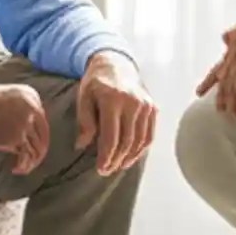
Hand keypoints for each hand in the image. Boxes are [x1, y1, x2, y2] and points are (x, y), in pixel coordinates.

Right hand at [0, 79, 49, 174]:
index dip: (36, 137)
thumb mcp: (3, 101)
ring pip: (37, 147)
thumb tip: (24, 137)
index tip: (28, 146)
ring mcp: (24, 122)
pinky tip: (15, 168)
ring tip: (20, 167)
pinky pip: (27, 156)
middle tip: (29, 161)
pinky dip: (24, 165)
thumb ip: (17, 113)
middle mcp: (32, 108)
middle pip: (43, 135)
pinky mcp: (15, 136)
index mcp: (30, 95)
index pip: (41, 120)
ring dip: (31, 161)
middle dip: (38, 151)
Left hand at [75, 51, 156, 175]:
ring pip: (140, 141)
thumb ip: (84, 121)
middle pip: (127, 141)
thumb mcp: (83, 98)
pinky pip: (149, 134)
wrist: (115, 64)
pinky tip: (131, 157)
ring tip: (118, 166)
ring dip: (130, 158)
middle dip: (117, 160)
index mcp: (113, 100)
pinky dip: (142, 149)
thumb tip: (83, 145)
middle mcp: (133, 103)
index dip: (106, 156)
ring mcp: (146, 105)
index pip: (112, 137)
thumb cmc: (96, 83)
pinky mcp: (153, 108)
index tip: (100, 169)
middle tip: (107, 171)